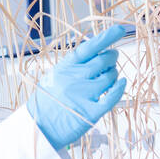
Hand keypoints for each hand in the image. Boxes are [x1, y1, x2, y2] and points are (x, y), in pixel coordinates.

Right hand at [27, 25, 128, 150]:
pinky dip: (120, 88)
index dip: (106, 37)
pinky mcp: (91, 112)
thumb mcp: (53, 77)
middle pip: (104, 60)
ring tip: (108, 77)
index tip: (119, 29)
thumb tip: (96, 52)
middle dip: (112, 58)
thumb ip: (72, 65)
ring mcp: (83, 95)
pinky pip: (113, 96)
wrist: (38, 129)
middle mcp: (74, 78)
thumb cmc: (46, 102)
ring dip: (114, 74)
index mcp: (64, 68)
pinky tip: (121, 84)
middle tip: (111, 60)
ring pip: (111, 76)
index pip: (89, 47)